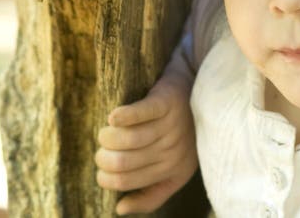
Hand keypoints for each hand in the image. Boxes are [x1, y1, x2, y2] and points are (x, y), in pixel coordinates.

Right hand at [96, 74, 197, 214]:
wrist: (198, 93)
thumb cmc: (180, 135)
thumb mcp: (173, 172)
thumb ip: (151, 195)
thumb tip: (120, 209)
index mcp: (173, 171)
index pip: (127, 181)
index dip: (105, 177)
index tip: (101, 168)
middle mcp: (173, 150)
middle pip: (123, 161)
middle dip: (103, 157)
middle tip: (102, 150)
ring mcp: (171, 125)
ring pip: (128, 139)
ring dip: (107, 137)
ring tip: (105, 133)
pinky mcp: (167, 101)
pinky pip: (142, 111)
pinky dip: (123, 116)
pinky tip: (113, 118)